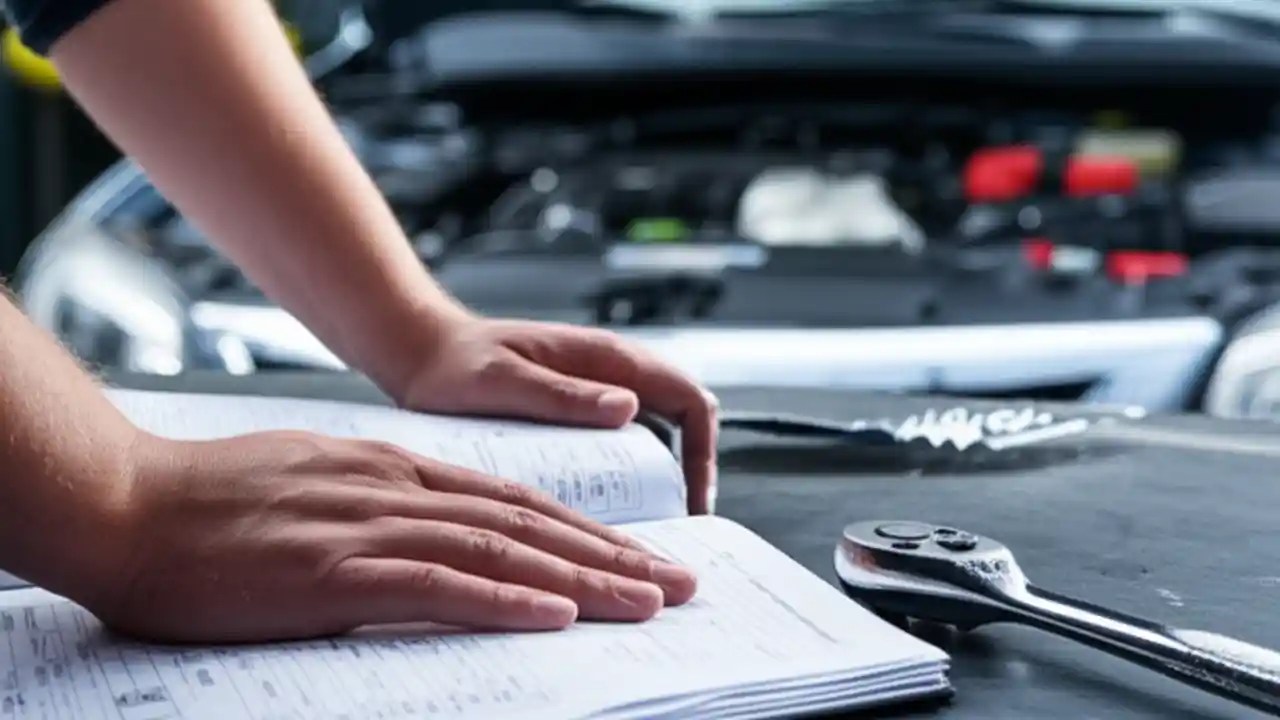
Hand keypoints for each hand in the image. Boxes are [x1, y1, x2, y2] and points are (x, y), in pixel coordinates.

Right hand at [89, 431, 697, 643]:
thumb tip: (427, 537)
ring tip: (646, 601)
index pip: (511, 500)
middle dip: (610, 553)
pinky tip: (555, 612)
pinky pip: (437, 584)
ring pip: (501, 550)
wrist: (127, 504)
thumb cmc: (208, 503)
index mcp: (392, 470)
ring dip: (582, 578)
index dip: (580, 529)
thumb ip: (377, 506)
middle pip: (527, 522)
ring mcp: (368, 527)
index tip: (633, 553)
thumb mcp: (313, 485)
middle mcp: (395, 489)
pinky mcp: (334, 571)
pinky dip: (504, 598)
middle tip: (677, 581)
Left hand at [393, 316, 719, 513]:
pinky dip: (628, 484)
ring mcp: (598, 397)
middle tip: (666, 538)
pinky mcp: (578, 419)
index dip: (703, 452)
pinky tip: (606, 522)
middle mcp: (613, 375)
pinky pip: (621, 452)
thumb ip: (559, 393)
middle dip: (687, 480)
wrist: (418, 357)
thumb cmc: (454, 362)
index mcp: (606, 357)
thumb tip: (629, 407)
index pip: (689, 399)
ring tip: (639, 541)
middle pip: (681, 427)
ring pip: (655, 443)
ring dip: (659, 486)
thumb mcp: (501, 379)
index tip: (691, 503)